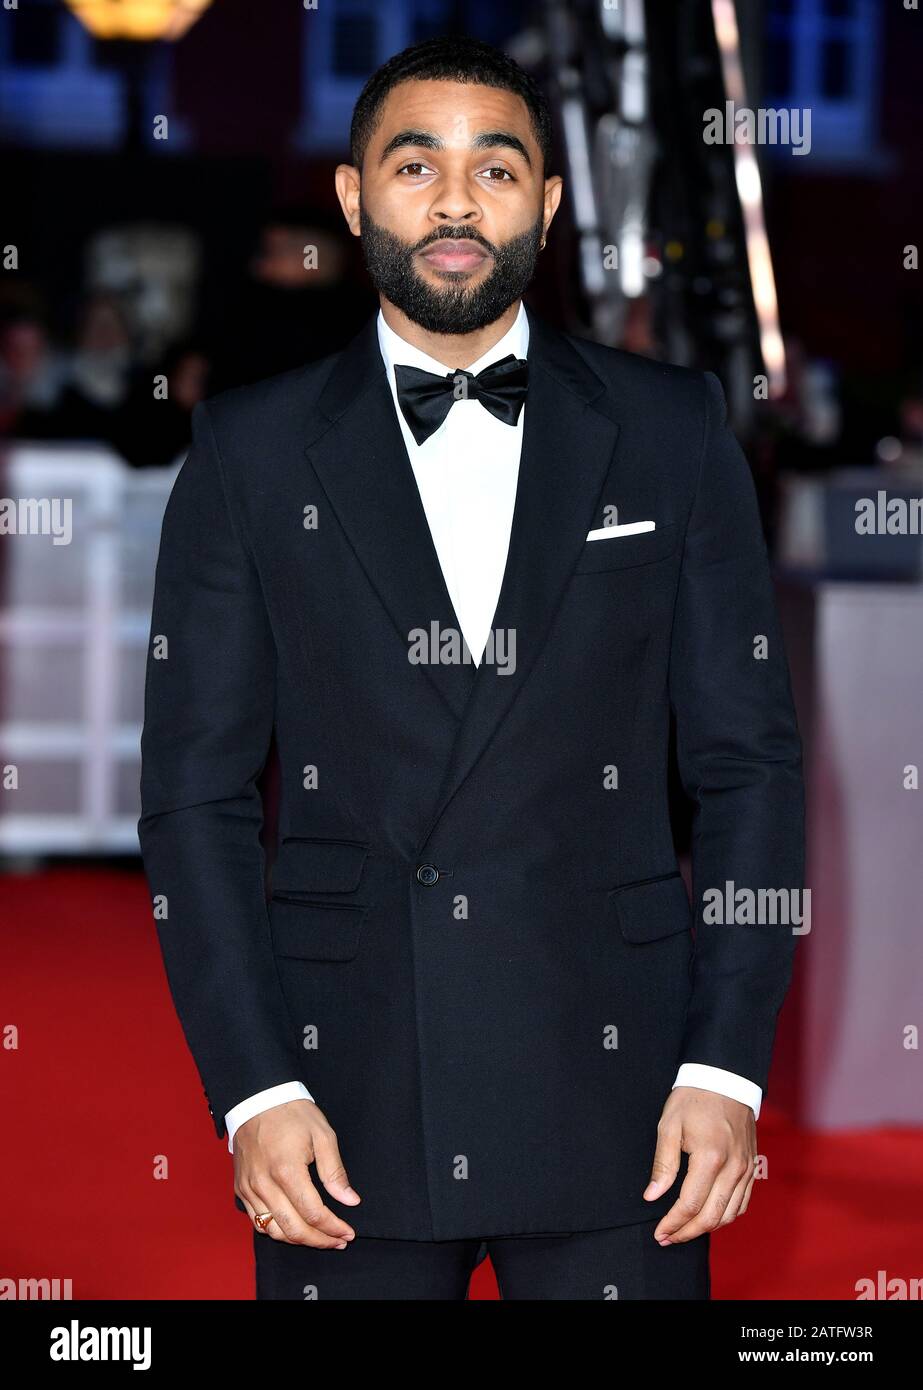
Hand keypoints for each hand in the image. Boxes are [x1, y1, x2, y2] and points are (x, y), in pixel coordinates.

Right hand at [233, 1099, 359, 1247]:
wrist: (258, 1098)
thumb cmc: (293, 1113)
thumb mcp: (322, 1135)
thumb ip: (335, 1172)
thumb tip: (350, 1201)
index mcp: (287, 1170)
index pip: (313, 1213)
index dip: (333, 1229)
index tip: (348, 1233)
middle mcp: (264, 1184)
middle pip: (293, 1229)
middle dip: (319, 1241)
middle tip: (338, 1241)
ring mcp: (249, 1189)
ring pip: (273, 1230)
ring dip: (298, 1240)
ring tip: (320, 1237)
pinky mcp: (241, 1189)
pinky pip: (257, 1221)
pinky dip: (276, 1230)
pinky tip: (294, 1227)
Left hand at [643, 1086, 755, 1243]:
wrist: (725, 1079)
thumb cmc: (693, 1100)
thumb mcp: (669, 1125)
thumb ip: (663, 1164)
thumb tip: (652, 1196)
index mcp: (710, 1157)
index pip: (690, 1204)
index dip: (673, 1223)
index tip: (659, 1232)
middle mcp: (733, 1168)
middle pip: (711, 1216)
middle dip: (687, 1232)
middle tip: (666, 1238)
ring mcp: (746, 1169)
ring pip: (729, 1214)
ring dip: (705, 1229)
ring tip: (683, 1231)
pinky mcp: (752, 1167)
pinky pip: (742, 1203)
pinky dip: (725, 1216)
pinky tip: (708, 1217)